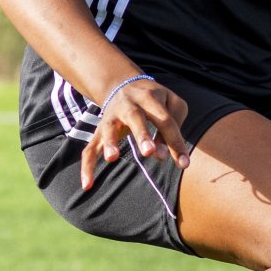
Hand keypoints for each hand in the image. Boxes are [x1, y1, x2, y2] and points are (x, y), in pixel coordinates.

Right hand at [79, 75, 189, 192]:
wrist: (123, 85)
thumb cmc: (156, 100)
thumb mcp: (172, 103)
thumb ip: (173, 126)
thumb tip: (162, 154)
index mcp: (150, 97)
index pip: (165, 120)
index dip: (175, 142)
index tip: (184, 164)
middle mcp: (128, 105)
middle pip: (135, 117)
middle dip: (142, 134)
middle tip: (149, 152)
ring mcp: (110, 117)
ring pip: (108, 129)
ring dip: (110, 143)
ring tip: (112, 158)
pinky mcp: (99, 131)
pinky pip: (89, 149)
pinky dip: (87, 166)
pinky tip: (88, 185)